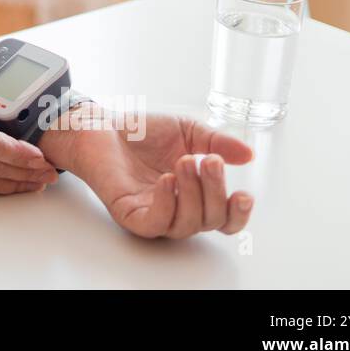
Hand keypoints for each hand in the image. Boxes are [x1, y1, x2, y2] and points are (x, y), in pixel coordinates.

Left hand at [40, 103, 254, 238]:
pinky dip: (166, 204)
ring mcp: (153, 214)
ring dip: (193, 194)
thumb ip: (218, 143)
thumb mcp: (189, 131)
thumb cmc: (143, 133)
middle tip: (208, 161)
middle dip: (215, 191)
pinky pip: (154, 224)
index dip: (238, 214)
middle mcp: (177, 209)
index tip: (244, 194)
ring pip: (186, 225)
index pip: (224, 219)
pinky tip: (167, 181)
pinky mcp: (130, 214)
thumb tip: (248, 154)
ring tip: (185, 161)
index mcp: (195, 195)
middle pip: (210, 221)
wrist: (102, 125)